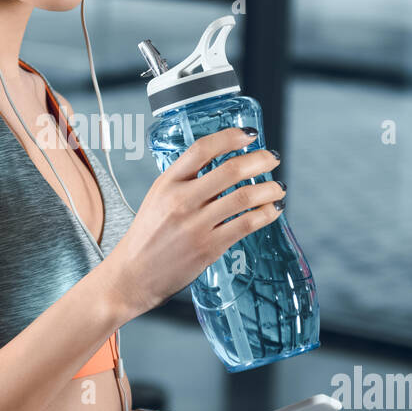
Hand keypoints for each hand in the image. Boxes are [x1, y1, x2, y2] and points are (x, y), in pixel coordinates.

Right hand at [101, 127, 284, 320]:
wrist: (132, 275)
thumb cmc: (147, 236)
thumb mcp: (158, 198)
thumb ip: (185, 182)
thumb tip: (222, 167)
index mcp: (167, 182)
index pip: (201, 149)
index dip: (229, 137)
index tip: (249, 135)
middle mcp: (181, 200)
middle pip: (230, 170)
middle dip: (259, 160)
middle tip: (272, 158)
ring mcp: (196, 225)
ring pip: (243, 197)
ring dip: (269, 189)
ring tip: (278, 187)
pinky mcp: (208, 247)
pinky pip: (246, 224)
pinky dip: (265, 214)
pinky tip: (272, 210)